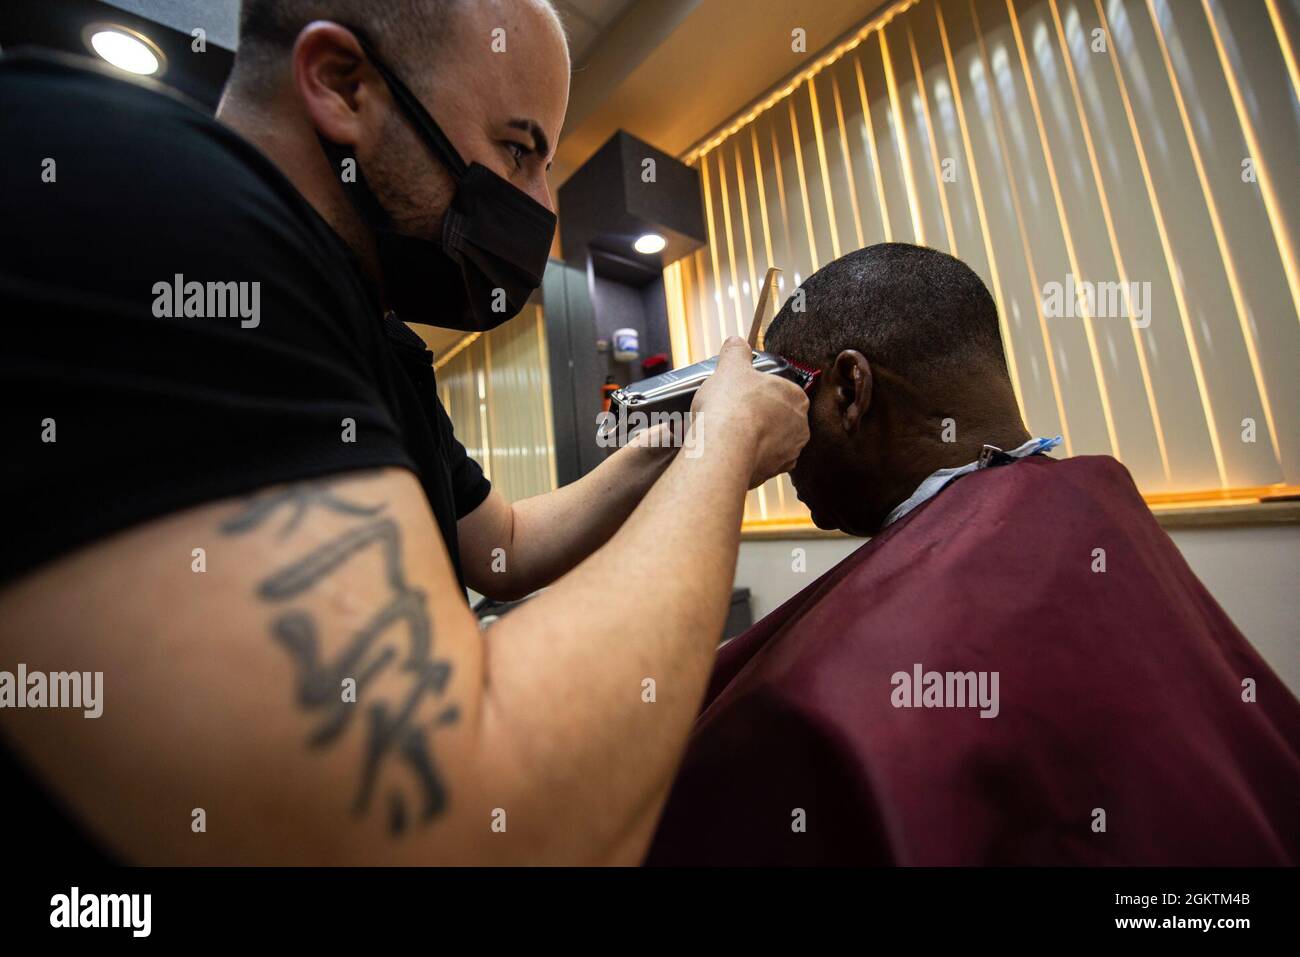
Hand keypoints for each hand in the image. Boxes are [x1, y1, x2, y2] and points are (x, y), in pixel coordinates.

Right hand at [691, 336, 809, 488]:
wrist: (724, 449)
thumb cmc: (732, 405)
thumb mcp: (731, 366)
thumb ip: (736, 352)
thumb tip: (736, 342)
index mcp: (796, 398)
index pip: (782, 391)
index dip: (760, 392)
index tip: (742, 395)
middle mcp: (800, 427)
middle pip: (777, 418)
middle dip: (758, 417)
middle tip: (733, 414)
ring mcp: (788, 453)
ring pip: (770, 442)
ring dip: (754, 439)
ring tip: (729, 435)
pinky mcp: (773, 474)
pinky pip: (761, 462)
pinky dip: (748, 458)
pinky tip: (731, 452)